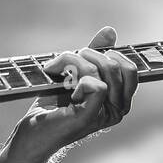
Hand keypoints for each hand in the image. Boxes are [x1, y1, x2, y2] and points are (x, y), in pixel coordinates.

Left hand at [14, 26, 138, 151]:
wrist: (32, 131)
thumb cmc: (53, 104)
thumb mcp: (76, 73)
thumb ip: (95, 54)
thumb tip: (110, 31)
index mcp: (119, 101)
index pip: (130, 69)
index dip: (110, 54)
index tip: (86, 54)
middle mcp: (117, 110)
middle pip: (115, 66)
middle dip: (89, 54)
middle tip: (67, 59)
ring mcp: (104, 116)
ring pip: (101, 71)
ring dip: (74, 61)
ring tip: (56, 68)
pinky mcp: (89, 118)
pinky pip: (96, 86)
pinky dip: (75, 77)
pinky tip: (62, 85)